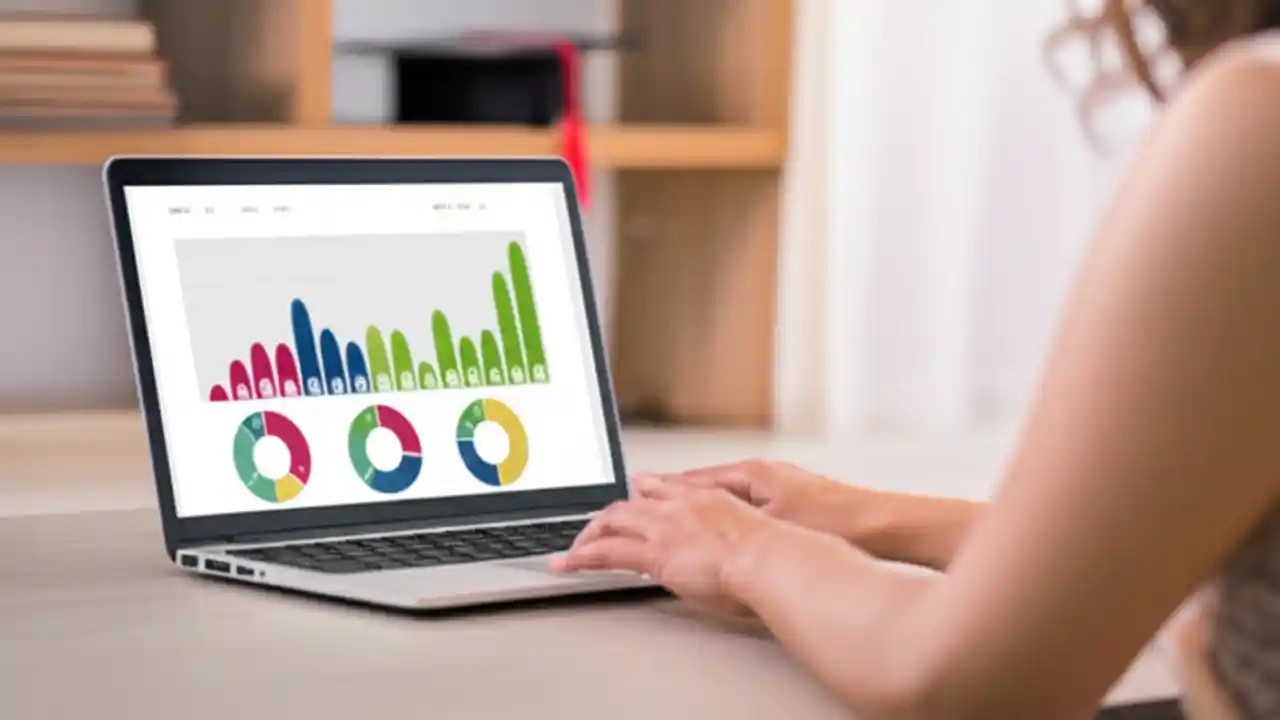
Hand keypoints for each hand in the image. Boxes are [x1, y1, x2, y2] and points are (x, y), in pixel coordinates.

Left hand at [550, 484, 779, 618]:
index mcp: (703, 499)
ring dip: (588, 536)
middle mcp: (678, 507)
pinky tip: (570, 563)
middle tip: (592, 529)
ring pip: (612, 523)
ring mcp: (663, 528)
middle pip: (629, 504)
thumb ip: (730, 531)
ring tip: (572, 551)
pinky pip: (608, 553)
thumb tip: (729, 544)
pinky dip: (583, 557)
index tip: (633, 493)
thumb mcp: (749, 530)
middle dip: (606, 516)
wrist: (766, 555)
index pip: (662, 490)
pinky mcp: (654, 553)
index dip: (643, 494)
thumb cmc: (769, 552)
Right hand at [633, 460, 871, 539]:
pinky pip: (744, 500)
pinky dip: (724, 506)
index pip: (696, 479)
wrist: (879, 524)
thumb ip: (730, 517)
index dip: (665, 486)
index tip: (638, 487)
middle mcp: (762, 473)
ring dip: (699, 497)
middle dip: (676, 488)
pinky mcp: (790, 499)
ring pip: (725, 490)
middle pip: (707, 482)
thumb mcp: (770, 522)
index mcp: (752, 473)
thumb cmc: (833, 520)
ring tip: (674, 504)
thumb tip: (697, 512)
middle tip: (644, 491)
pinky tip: (721, 519)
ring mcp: (777, 485)